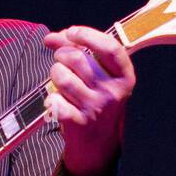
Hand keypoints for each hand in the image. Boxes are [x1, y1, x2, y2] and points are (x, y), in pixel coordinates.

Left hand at [43, 25, 135, 175]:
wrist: (99, 143)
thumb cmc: (97, 101)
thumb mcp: (101, 76)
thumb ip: (80, 51)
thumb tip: (51, 38)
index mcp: (124, 77)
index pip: (110, 48)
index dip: (88, 35)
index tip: (71, 32)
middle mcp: (113, 92)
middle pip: (79, 58)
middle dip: (62, 54)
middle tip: (61, 60)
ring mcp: (96, 108)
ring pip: (63, 76)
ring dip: (55, 73)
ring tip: (59, 78)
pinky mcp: (79, 122)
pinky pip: (55, 99)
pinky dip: (51, 97)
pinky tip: (59, 101)